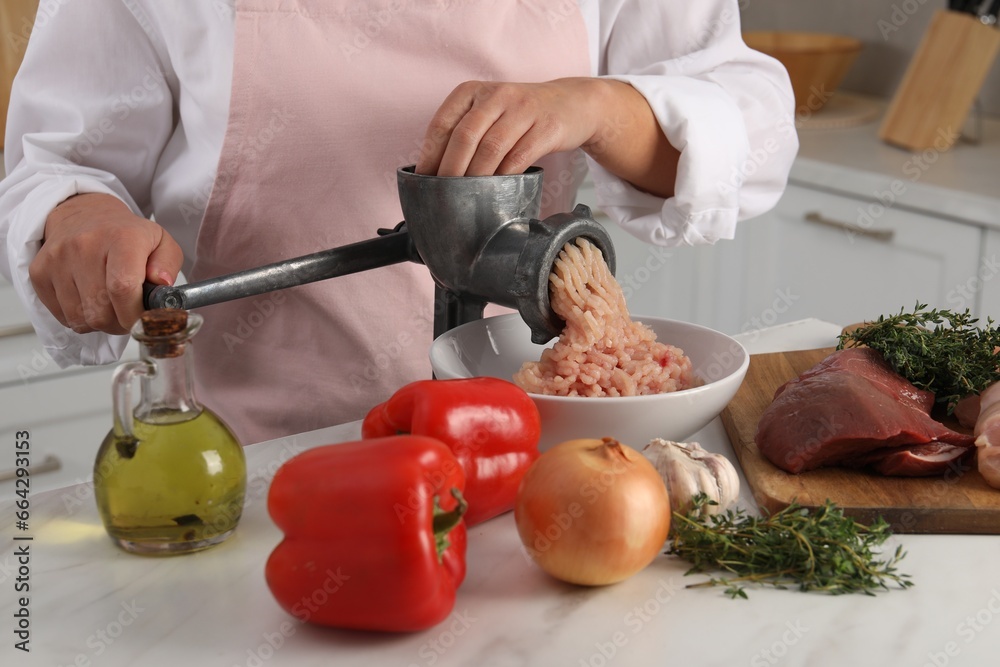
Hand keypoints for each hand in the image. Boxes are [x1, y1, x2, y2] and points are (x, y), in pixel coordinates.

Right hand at [29, 193, 182, 334]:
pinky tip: (89, 300)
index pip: (122, 288)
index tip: (143, 322)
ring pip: (80, 318)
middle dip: (119, 324)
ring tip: (109, 306)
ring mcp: (58, 260)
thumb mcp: (161, 242)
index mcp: (121, 238)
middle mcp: (84, 246)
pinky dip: (79, 318)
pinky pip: (62, 315)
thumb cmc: (127, 235)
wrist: (83, 215)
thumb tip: (161, 286)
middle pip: (100, 310)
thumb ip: (168, 266)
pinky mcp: (39, 272)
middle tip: (128, 315)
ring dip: (99, 323)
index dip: (133, 315)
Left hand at [415, 78, 603, 177]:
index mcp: (474, 91)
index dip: (430, 155)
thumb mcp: (490, 111)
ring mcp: (523, 109)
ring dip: (476, 177)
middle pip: (464, 136)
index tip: (424, 180)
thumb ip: (464, 132)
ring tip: (468, 197)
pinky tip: (497, 190)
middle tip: (444, 195)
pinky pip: (519, 157)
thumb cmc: (521, 115)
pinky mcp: (546, 127)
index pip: (442, 124)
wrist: (572, 103)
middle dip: (450, 170)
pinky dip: (505, 177)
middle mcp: (497, 95)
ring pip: (491, 148)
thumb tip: (435, 172)